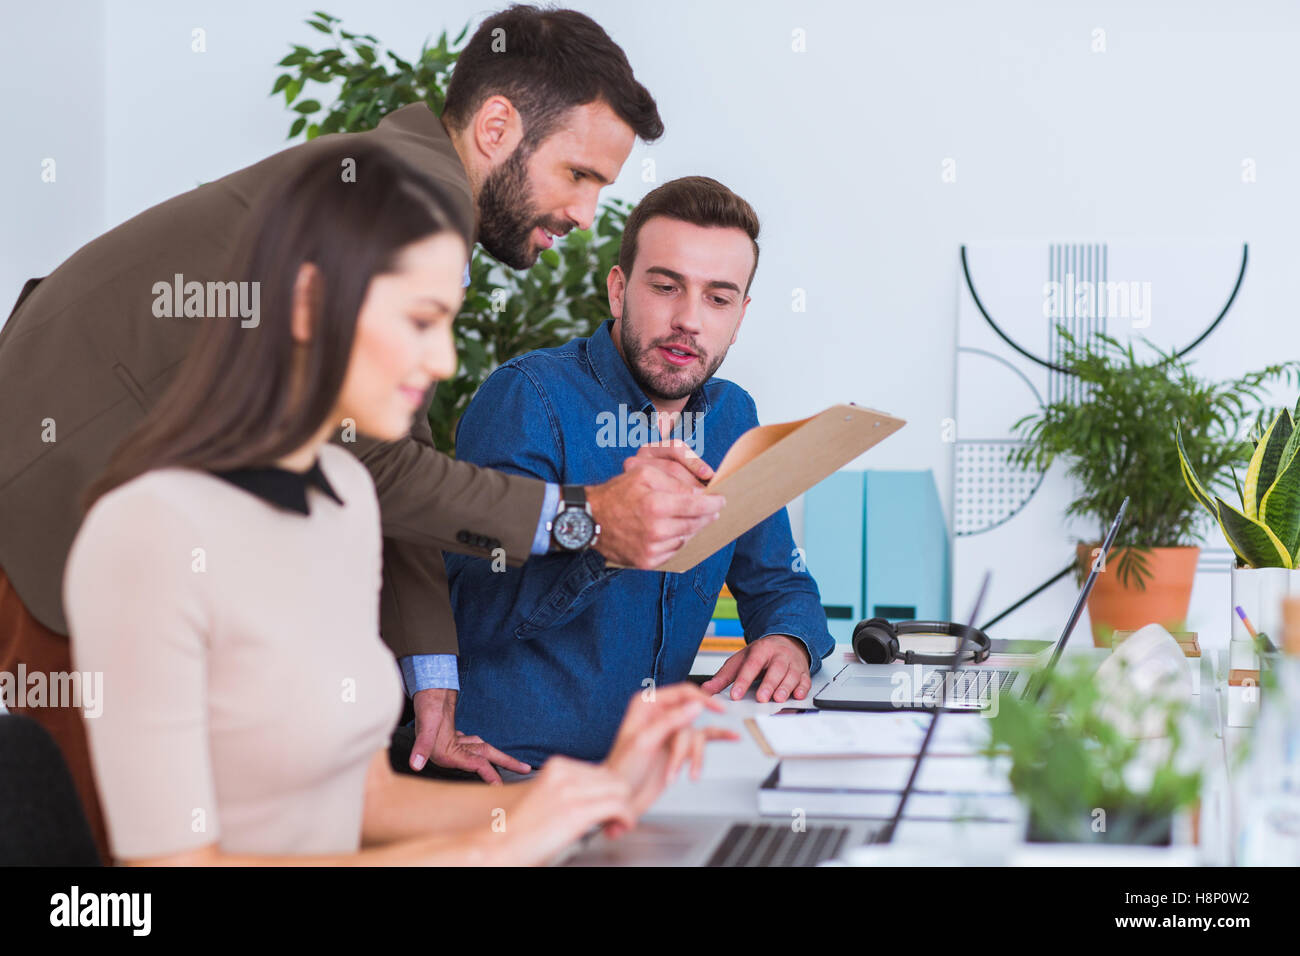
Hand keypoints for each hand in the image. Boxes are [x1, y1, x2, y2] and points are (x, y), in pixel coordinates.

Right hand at [409, 688, 530, 783]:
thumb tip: (415, 765)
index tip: (499, 785)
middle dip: (505, 763)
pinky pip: (474, 746)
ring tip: (517, 765)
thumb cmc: (426, 710)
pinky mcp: (455, 739)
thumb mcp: (424, 727)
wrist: (426, 696)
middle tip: (526, 770)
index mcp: (448, 755)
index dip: (488, 774)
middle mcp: (453, 753)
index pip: (475, 765)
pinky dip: (482, 749)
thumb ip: (420, 747)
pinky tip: (487, 751)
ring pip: (482, 752)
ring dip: (497, 757)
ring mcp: (456, 746)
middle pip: (485, 758)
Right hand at [479, 756, 634, 865]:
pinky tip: (616, 829)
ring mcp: (570, 790)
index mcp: (558, 766)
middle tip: (614, 820)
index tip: (608, 811)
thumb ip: (574, 790)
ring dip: (625, 809)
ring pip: (622, 789)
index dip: (611, 792)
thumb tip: (603, 796)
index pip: (603, 771)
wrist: (501, 845)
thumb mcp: (550, 797)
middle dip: (620, 799)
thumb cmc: (524, 830)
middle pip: (615, 777)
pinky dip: (625, 818)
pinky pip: (620, 806)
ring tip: (615, 825)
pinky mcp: (577, 811)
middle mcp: (564, 772)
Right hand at [587, 440, 723, 568]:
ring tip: (693, 519)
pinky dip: (678, 541)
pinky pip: (673, 552)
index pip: (698, 505)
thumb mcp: (643, 474)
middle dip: (706, 516)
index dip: (713, 503)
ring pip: (686, 538)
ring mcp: (651, 548)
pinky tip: (674, 532)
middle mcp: (656, 529)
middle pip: (695, 524)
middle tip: (712, 510)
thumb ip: (674, 480)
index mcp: (656, 505)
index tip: (721, 500)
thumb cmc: (617, 493)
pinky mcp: (646, 561)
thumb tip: (699, 493)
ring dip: (692, 529)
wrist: (589, 520)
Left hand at [602, 683, 738, 836]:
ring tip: (678, 774)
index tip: (719, 707)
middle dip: (684, 746)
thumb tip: (695, 705)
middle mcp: (660, 714)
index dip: (702, 699)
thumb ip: (671, 720)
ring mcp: (671, 731)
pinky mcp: (680, 747)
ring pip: (696, 735)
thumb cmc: (623, 769)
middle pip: (691, 718)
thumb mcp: (645, 741)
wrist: (624, 797)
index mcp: (647, 705)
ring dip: (690, 758)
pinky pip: (704, 740)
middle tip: (681, 761)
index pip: (682, 693)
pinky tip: (732, 737)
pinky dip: (717, 740)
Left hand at [700, 635, 812, 702]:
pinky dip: (803, 688)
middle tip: (761, 698)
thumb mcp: (740, 660)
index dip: (743, 680)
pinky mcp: (803, 672)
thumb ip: (724, 677)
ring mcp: (792, 663)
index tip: (736, 695)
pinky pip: (805, 680)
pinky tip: (798, 695)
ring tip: (778, 699)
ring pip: (791, 675)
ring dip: (785, 687)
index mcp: (761, 649)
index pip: (751, 664)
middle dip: (768, 684)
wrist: (785, 642)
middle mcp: (779, 655)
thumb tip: (706, 690)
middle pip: (775, 669)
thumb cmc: (761, 654)